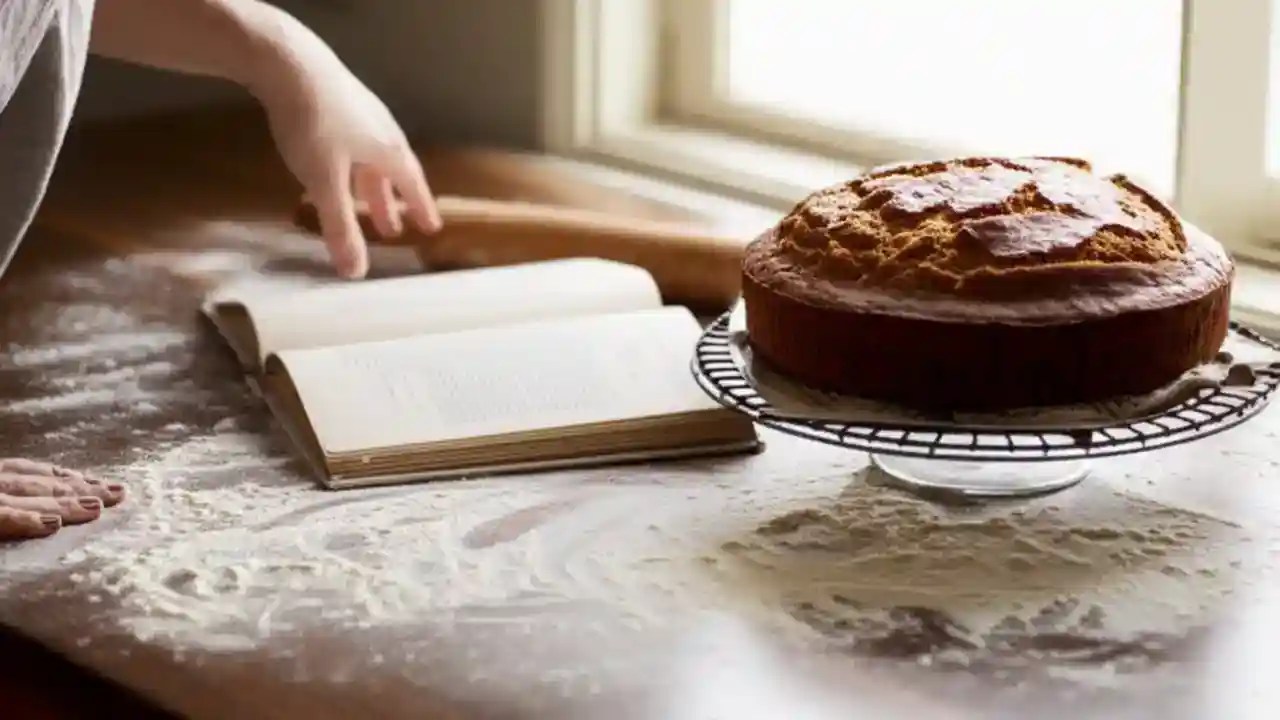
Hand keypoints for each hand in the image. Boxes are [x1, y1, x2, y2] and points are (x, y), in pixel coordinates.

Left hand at [252, 26, 441, 277]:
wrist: (287, 62)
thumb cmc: (315, 124)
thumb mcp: (325, 182)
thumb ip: (340, 227)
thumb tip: (356, 274)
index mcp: (389, 150)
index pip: (413, 185)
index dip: (421, 208)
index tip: (431, 227)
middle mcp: (381, 131)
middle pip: (391, 174)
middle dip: (391, 203)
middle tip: (392, 228)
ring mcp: (358, 113)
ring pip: (369, 158)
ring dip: (368, 184)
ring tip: (362, 204)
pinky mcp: (334, 101)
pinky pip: (350, 142)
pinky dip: (348, 164)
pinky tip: (332, 167)